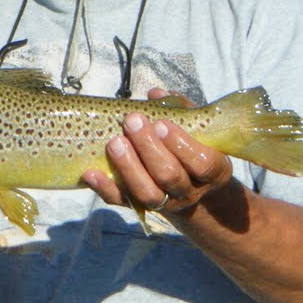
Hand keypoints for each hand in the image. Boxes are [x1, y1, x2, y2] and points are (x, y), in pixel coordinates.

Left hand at [82, 98, 234, 217]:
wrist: (190, 188)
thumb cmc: (190, 148)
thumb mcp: (195, 130)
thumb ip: (179, 110)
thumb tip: (155, 94)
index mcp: (211, 171)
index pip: (202, 163)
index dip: (181, 144)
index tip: (161, 124)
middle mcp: (189, 191)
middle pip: (170, 176)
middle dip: (149, 148)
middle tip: (132, 122)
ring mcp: (164, 203)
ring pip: (147, 193)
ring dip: (128, 167)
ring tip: (114, 142)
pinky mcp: (139, 208)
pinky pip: (122, 202)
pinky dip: (105, 189)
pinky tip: (90, 173)